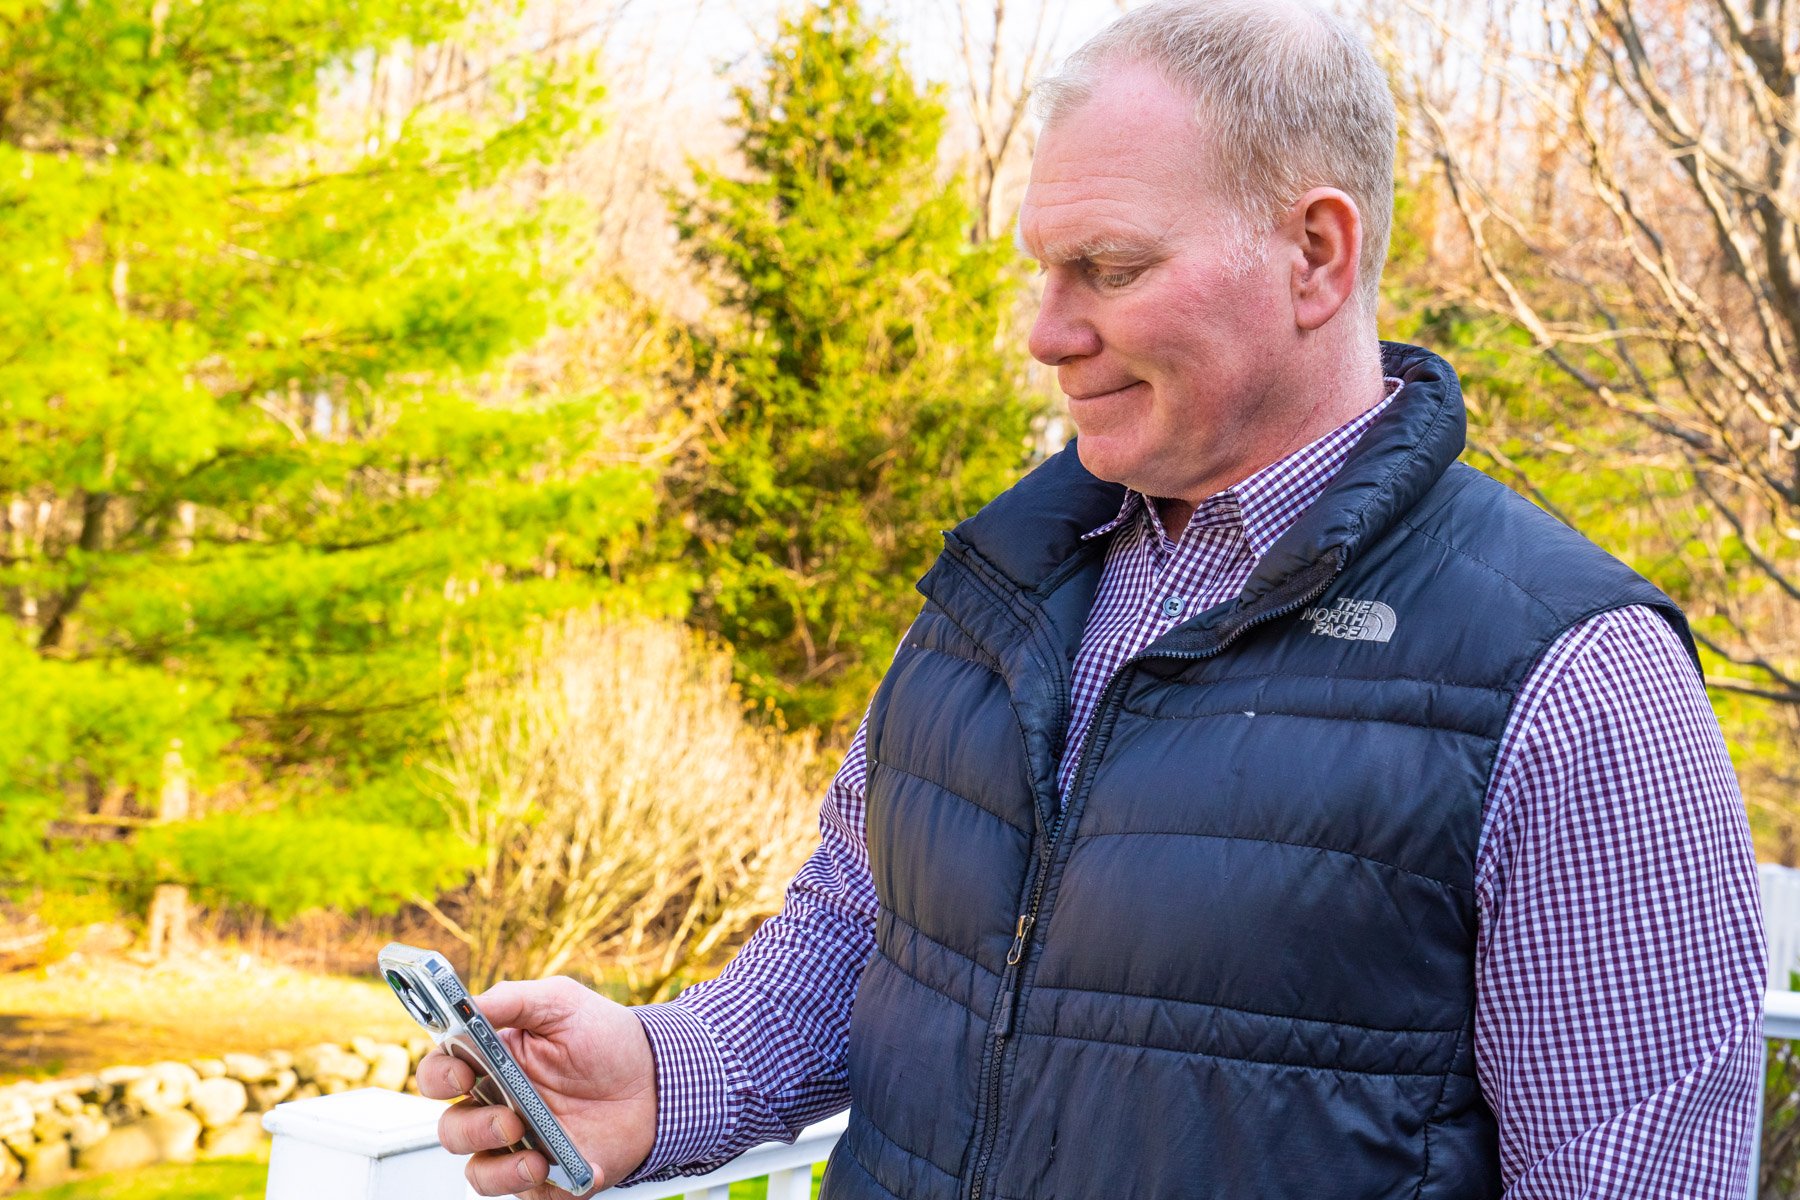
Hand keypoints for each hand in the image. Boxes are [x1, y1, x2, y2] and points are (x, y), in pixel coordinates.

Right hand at [416, 976, 657, 1197]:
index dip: (439, 1077)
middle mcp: (498, 1106)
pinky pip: (529, 1196)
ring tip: (535, 1157)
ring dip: (499, 1171)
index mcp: (492, 1063)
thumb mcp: (562, 1003)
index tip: (462, 1075)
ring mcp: (520, 1144)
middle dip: (472, 1129)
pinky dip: (547, 1188)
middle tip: (510, 1119)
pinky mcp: (548, 1175)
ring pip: (479, 1172)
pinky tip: (579, 1167)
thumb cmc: (606, 1039)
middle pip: (452, 1130)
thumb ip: (513, 999)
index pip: (439, 1074)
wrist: (657, 1079)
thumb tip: (470, 1005)